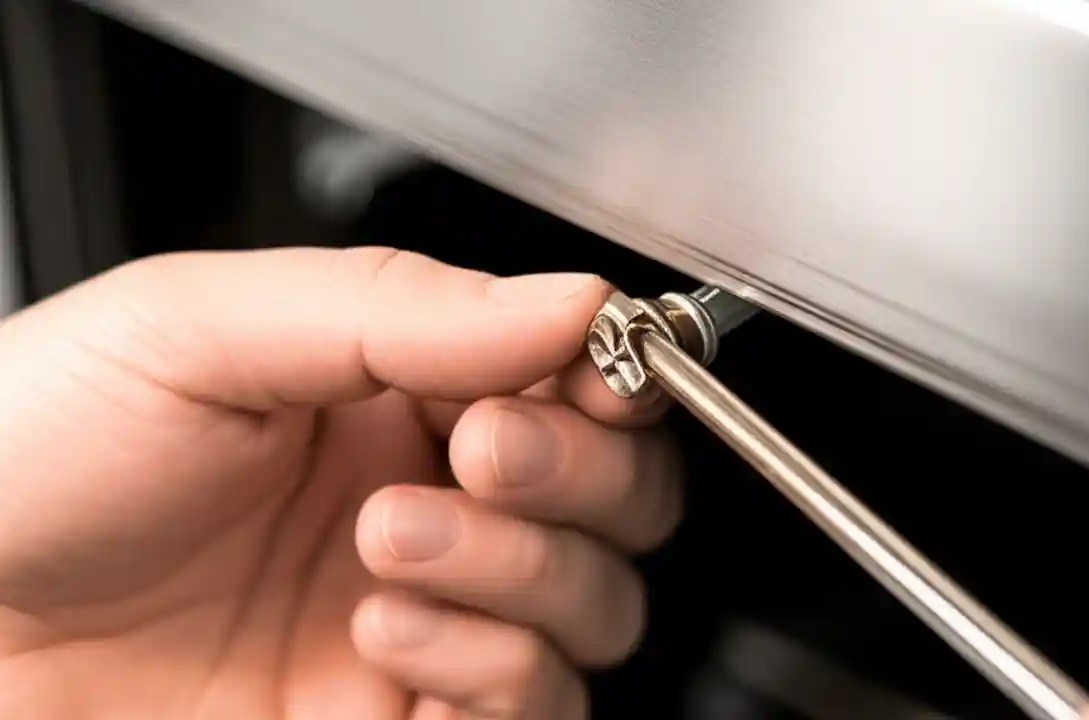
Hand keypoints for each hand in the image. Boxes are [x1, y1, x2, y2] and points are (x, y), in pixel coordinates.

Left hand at [0, 247, 681, 718]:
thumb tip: (568, 302)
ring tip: (392, 536)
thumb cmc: (31, 456)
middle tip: (486, 450)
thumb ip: (395, 305)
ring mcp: (431, 620)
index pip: (579, 381)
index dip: (614, 377)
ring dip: (523, 568)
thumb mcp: (196, 327)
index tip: (596, 373)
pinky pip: (534, 707)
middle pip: (622, 500)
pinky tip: (387, 625)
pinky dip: (490, 666)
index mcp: (400, 391)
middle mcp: (436, 502)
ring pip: (598, 607)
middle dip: (579, 473)